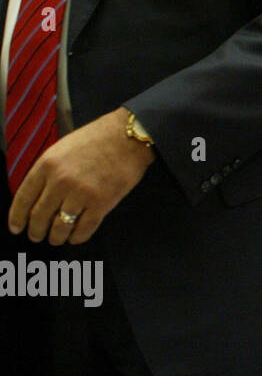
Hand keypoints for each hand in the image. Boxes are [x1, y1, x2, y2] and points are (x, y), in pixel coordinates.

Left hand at [8, 107, 153, 244]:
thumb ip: (48, 171)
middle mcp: (60, 181)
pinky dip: (77, 237)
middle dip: (36, 231)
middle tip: (37, 236)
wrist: (129, 136)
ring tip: (56, 239)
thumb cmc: (98, 138)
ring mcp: (81, 194)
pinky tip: (75, 237)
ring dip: (56, 237)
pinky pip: (84, 229)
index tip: (17, 227)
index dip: (17, 217)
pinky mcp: (101, 203)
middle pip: (39, 217)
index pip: (23, 199)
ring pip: (60, 227)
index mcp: (47, 165)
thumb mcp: (62, 148)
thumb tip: (39, 194)